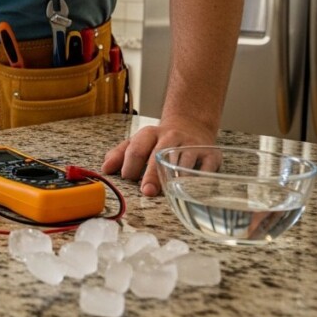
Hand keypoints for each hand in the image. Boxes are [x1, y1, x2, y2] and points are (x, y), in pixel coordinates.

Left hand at [101, 116, 217, 196]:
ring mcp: (191, 145)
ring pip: (183, 162)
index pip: (136, 149)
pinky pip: (207, 168)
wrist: (191, 125)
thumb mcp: (139, 141)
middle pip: (160, 156)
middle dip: (152, 174)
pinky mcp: (211, 154)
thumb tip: (105, 169)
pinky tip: (193, 190)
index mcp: (150, 134)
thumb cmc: (160, 140)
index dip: (130, 165)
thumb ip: (120, 154)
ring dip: (176, 179)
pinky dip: (200, 180)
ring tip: (171, 192)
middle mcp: (171, 137)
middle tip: (147, 191)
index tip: (127, 179)